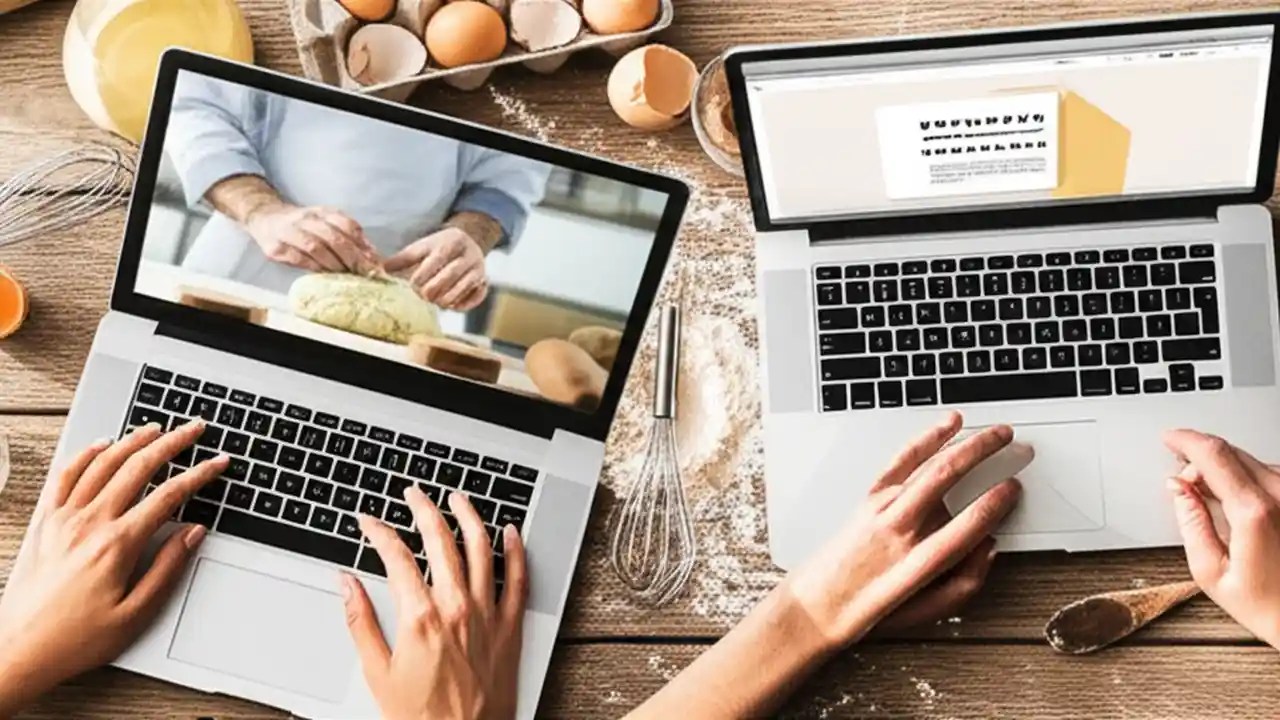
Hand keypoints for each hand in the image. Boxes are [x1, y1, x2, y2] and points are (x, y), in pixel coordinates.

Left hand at [0, 421, 225, 714]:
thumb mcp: (136, 614)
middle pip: (138, 467)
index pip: (169, 495)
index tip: (217, 463)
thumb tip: (192, 533)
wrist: (19, 650)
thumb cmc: (76, 639)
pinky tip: (101, 446)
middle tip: (193, 429)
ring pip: (103, 463)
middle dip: (172, 442)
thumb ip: (168, 568)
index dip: (199, 474)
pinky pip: (65, 476)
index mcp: (117, 545)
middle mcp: (89, 523)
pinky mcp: (45, 523)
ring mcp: (63, 519)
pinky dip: (86, 455)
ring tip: (155, 429)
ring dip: (133, 441)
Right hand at [244, 202, 378, 273]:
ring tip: (346, 274)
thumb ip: (349, 236)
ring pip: (315, 247)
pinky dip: (313, 266)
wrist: (265, 218)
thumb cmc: (303, 226)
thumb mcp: (327, 223)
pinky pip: (297, 258)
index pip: (347, 225)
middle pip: (333, 237)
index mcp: (322, 212)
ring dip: (334, 263)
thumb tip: (373, 254)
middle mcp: (306, 219)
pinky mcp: (275, 247)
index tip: (374, 261)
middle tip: (365, 272)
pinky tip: (323, 273)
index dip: (362, 244)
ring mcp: (289, 232)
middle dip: (352, 257)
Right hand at [341, 489, 527, 719]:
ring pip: (481, 548)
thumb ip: (360, 622)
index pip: (396, 557)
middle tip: (413, 493)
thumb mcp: (376, 672)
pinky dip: (515, 550)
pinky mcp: (510, 627)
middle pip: (440, 540)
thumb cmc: (419, 718)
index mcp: (419, 618)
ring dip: (469, 516)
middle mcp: (456, 608)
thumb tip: (345, 584)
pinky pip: (518, 578)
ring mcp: (487, 615)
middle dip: (423, 508)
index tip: (369, 521)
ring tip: (458, 498)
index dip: (379, 531)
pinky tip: (510, 531)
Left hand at [385, 227, 488, 310]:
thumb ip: (404, 258)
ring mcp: (478, 269)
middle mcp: (467, 254)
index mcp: (450, 242)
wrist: (469, 242)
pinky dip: (463, 305)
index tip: (413, 285)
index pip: (435, 261)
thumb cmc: (440, 248)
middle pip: (450, 275)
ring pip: (463, 287)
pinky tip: (452, 306)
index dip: (421, 277)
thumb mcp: (422, 247)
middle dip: (433, 289)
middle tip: (423, 296)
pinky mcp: (485, 282)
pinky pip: (476, 297)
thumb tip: (383, 268)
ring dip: (447, 299)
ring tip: (436, 302)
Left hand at [782, 412, 1021, 646]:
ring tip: (992, 433)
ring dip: (964, 443)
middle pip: (948, 476)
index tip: (1014, 488)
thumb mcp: (925, 613)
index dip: (996, 502)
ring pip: (928, 464)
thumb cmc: (870, 610)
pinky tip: (947, 426)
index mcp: (918, 563)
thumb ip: (964, 584)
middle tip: (1012, 445)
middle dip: (985, 453)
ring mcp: (881, 509)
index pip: (968, 522)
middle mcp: (899, 529)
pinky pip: (901, 460)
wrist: (818, 603)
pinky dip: (926, 439)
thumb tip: (988, 549)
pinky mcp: (869, 498)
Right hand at [1164, 429, 1279, 648]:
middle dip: (1200, 461)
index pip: (1212, 454)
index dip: (1185, 440)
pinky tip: (1240, 505)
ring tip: (1213, 500)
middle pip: (1231, 453)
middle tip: (1184, 481)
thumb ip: (1191, 523)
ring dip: (1226, 472)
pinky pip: (1272, 476)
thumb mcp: (1212, 573)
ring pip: (1252, 463)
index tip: (1170, 439)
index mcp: (1255, 512)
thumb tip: (1178, 490)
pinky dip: (1248, 481)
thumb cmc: (1273, 609)